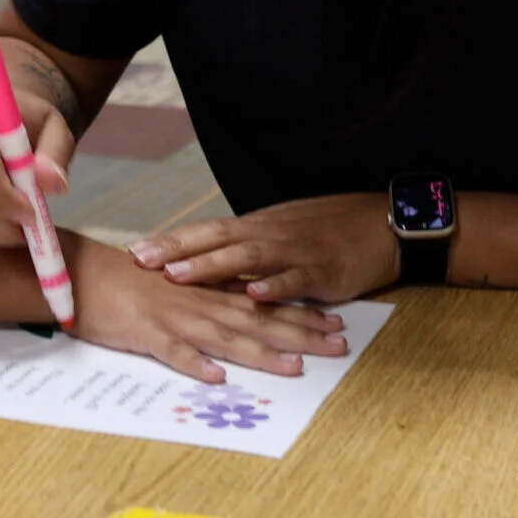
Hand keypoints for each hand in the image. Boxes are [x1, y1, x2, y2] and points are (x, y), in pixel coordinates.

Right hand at [64, 236, 348, 382]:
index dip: (301, 314)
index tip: (335, 323)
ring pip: (225, 336)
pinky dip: (194, 364)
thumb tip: (243, 315)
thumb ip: (210, 299)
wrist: (83, 273)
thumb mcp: (179, 288)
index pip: (264, 303)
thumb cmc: (130, 283)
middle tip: (337, 345)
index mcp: (209, 292)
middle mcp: (199, 303)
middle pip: (257, 320)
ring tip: (293, 367)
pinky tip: (215, 378)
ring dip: (260, 352)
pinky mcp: (146, 333)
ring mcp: (174, 317)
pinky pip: (172, 351)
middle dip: (299, 334)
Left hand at [131, 194, 399, 304]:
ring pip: (247, 257)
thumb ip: (250, 246)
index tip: (136, 250)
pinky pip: (295, 278)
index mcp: (259, 227)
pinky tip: (253, 295)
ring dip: (212, 266)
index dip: (173, 240)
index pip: (208, 230)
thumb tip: (213, 260)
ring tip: (180, 275)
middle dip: (178, 251)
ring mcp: (295, 251)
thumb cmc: (330, 229)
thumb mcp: (283, 233)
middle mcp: (270, 235)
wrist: (381, 222)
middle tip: (142, 260)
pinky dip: (273, 286)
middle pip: (217, 239)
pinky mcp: (323, 270)